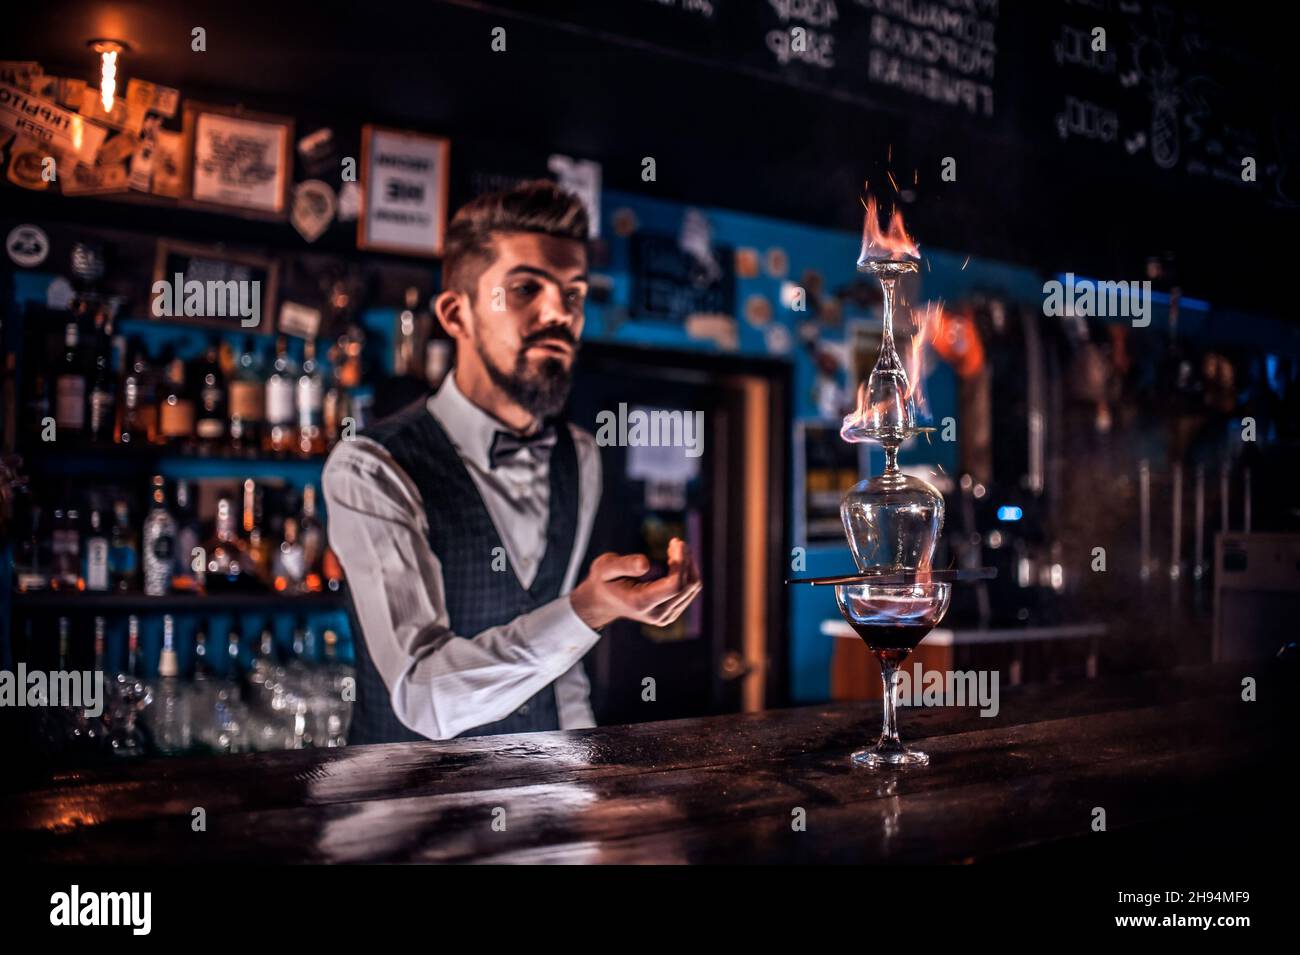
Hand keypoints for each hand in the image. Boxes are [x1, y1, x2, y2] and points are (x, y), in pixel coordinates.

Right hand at [570, 537, 701, 631]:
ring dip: (688, 564)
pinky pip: (689, 590)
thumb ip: (624, 565)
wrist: (602, 602)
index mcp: (641, 603)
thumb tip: (646, 563)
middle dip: (686, 560)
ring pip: (692, 588)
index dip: (681, 562)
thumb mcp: (605, 567)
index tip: (676, 542)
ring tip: (675, 546)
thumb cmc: (603, 580)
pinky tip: (674, 559)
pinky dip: (686, 572)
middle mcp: (658, 614)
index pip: (674, 585)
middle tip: (676, 541)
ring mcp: (666, 616)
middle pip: (686, 585)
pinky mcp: (672, 612)